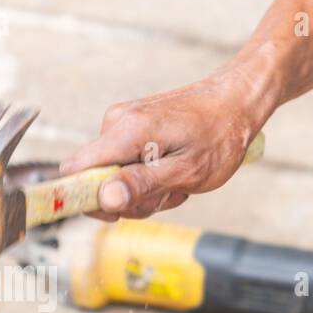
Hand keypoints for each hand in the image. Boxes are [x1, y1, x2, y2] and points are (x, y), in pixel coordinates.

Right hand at [62, 64, 272, 220]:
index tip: (119, 211)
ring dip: (144, 190)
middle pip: (96, 180)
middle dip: (128, 198)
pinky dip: (148, 177)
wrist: (237, 101)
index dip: (87, 198)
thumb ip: (141, 185)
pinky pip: (126, 165)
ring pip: (114, 177)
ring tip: (177, 182)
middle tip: (167, 195)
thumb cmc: (220, 136)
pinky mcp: (130, 128)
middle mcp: (116, 123)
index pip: (75, 171)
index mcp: (126, 131)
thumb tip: (105, 199)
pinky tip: (174, 172)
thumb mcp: (186, 171)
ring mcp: (122, 124)